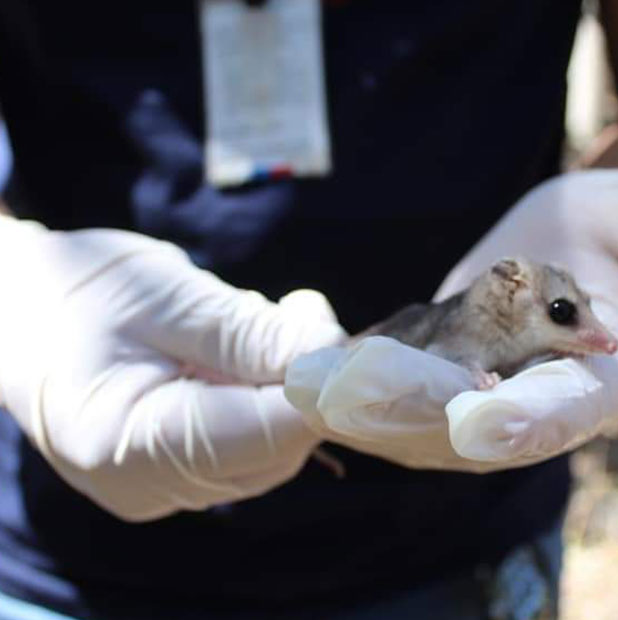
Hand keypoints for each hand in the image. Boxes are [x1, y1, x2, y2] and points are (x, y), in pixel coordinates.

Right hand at [0, 217, 344, 519]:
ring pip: (271, 447)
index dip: (323, 392)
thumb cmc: (79, 291)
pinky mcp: (176, 469)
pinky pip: (249, 441)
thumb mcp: (166, 297)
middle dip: (305, 381)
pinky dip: (265, 393)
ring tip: (260, 321)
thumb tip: (334, 359)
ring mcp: (162, 485)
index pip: (265, 437)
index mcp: (128, 444)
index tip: (351, 343)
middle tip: (300, 313)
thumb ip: (250, 335)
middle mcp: (147, 485)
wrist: (18, 309)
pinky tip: (243, 348)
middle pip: (276, 449)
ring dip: (286, 383)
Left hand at [285, 170, 617, 469]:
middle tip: (355, 390)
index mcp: (595, 386)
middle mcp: (530, 409)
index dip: (527, 419)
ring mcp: (474, 406)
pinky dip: (345, 384)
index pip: (564, 411)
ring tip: (307, 382)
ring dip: (361, 406)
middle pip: (471, 422)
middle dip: (414, 409)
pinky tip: (301, 369)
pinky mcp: (431, 388)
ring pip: (416, 419)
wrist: (569, 249)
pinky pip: (385, 393)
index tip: (480, 419)